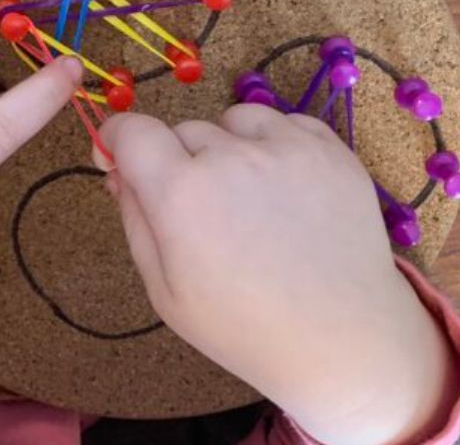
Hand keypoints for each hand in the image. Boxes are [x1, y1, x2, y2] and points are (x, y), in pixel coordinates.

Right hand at [97, 106, 457, 443]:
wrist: (342, 340)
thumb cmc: (243, 327)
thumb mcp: (165, 291)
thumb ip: (135, 221)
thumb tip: (118, 170)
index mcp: (181, 193)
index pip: (132, 131)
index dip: (117, 139)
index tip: (119, 155)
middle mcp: (232, 156)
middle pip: (182, 131)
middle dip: (177, 162)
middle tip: (201, 212)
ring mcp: (287, 147)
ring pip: (234, 120)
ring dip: (227, 146)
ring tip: (246, 195)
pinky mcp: (330, 150)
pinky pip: (284, 123)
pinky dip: (274, 145)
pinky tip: (282, 189)